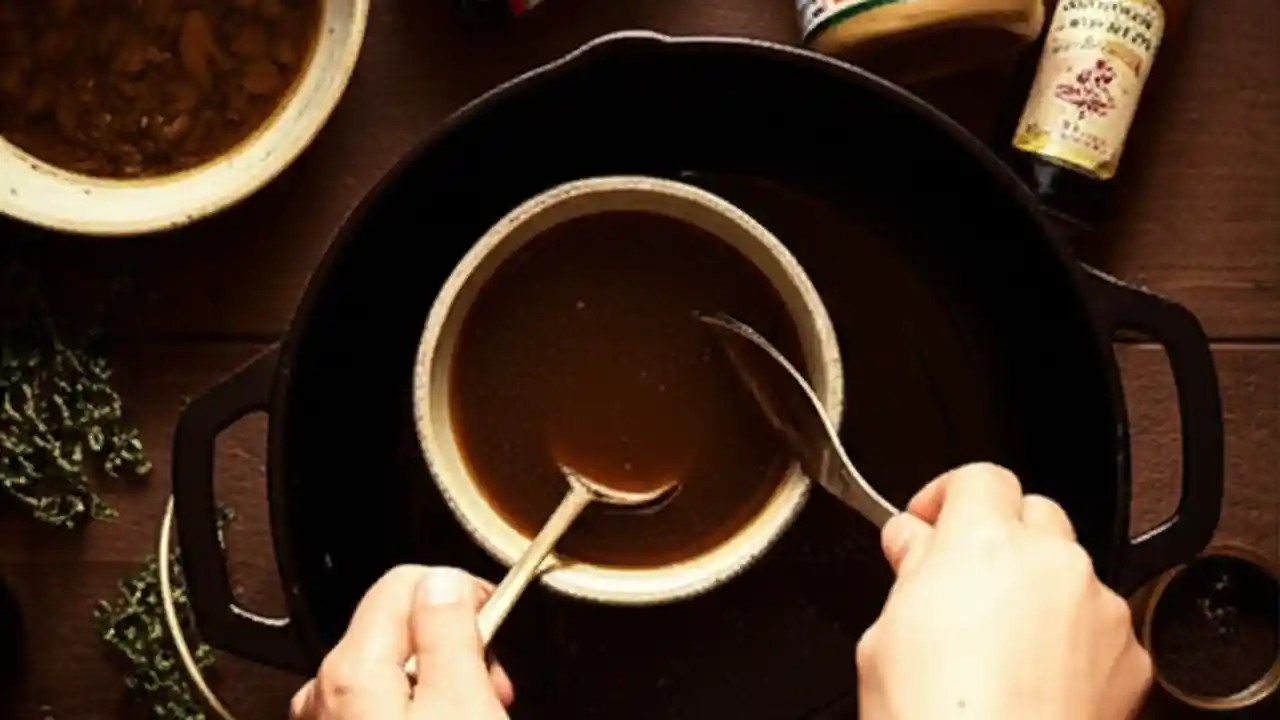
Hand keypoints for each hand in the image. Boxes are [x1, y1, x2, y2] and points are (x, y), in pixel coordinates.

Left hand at [291, 566, 513, 718]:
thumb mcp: (462, 705)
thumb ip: (449, 631)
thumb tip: (442, 580)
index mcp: (350, 669)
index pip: (404, 582)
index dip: (458, 591)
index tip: (493, 618)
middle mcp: (323, 694)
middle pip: (398, 627)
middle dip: (453, 644)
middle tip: (491, 683)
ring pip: (393, 671)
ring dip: (439, 682)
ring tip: (475, 713)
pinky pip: (379, 707)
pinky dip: (417, 710)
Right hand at [857, 463, 1151, 719]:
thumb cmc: (932, 718)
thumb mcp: (884, 633)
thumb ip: (911, 570)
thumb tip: (914, 546)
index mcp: (983, 541)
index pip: (978, 477)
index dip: (949, 498)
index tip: (930, 526)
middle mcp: (1050, 561)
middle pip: (1032, 513)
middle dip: (998, 538)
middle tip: (959, 581)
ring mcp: (1098, 607)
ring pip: (1068, 570)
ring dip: (1037, 588)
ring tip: (996, 646)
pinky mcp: (1130, 655)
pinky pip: (1098, 623)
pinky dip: (1071, 638)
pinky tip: (1033, 680)